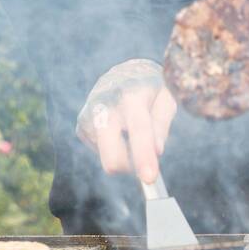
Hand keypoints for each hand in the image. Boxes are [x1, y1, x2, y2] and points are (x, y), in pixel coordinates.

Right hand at [76, 58, 176, 183]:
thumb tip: (156, 152)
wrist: (124, 71)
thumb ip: (162, 124)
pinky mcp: (82, 126)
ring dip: (124, 152)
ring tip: (131, 128)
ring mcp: (89, 116)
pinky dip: (114, 147)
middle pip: (112, 155)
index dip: (143, 155)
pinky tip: (119, 128)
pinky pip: (102, 153)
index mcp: (131, 94)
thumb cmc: (151, 88)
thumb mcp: (167, 97)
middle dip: (130, 167)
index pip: (138, 128)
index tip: (149, 178)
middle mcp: (104, 104)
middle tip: (147, 162)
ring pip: (108, 157)